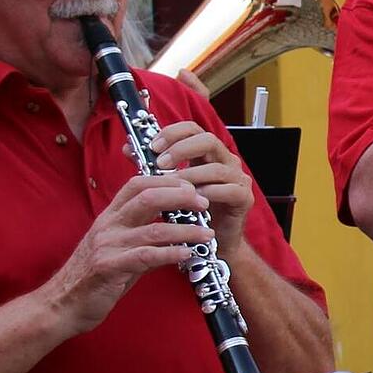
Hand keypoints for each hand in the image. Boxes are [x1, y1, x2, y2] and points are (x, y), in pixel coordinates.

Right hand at [39, 171, 215, 337]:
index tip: (191, 186)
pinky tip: (187, 254)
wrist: (62, 304)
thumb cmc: (94, 276)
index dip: (166, 181)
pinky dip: (171, 253)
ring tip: (207, 234)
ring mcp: (108, 246)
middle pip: (148, 198)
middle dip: (181, 197)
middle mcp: (108, 226)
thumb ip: (145, 237)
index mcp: (110, 217)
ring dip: (186, 231)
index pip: (137, 185)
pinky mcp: (109, 267)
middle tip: (204, 204)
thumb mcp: (119, 249)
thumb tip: (179, 232)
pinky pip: (146, 257)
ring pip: (154, 230)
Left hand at [150, 103, 257, 255]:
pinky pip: (229, 190)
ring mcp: (238, 179)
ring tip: (172, 186)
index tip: (153, 147)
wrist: (210, 242)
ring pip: (216, 168)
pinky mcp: (244, 198)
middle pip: (208, 140)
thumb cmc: (191, 211)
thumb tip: (128, 147)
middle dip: (181, 150)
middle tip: (161, 163)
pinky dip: (209, 193)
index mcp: (207, 154)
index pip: (193, 129)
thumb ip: (151, 165)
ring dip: (190, 175)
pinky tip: (192, 199)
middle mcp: (225, 162)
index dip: (172, 133)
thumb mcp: (168, 184)